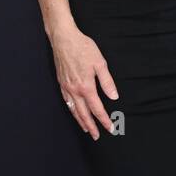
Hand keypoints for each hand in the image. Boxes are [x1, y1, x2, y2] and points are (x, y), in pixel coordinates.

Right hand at [49, 22, 119, 139]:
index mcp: (86, 86)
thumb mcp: (100, 63)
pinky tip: (75, 112)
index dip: (104, 120)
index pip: (97, 108)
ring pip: (74, 110)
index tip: (110, 128)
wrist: (63, 38)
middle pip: (84, 114)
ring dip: (80, 121)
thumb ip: (107, 82)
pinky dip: (72, 110)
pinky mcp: (61, 83)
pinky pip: (67, 102)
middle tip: (97, 136)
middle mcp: (74, 90)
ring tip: (86, 129)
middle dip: (91, 126)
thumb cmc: (83, 48)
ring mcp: (66, 87)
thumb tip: (114, 97)